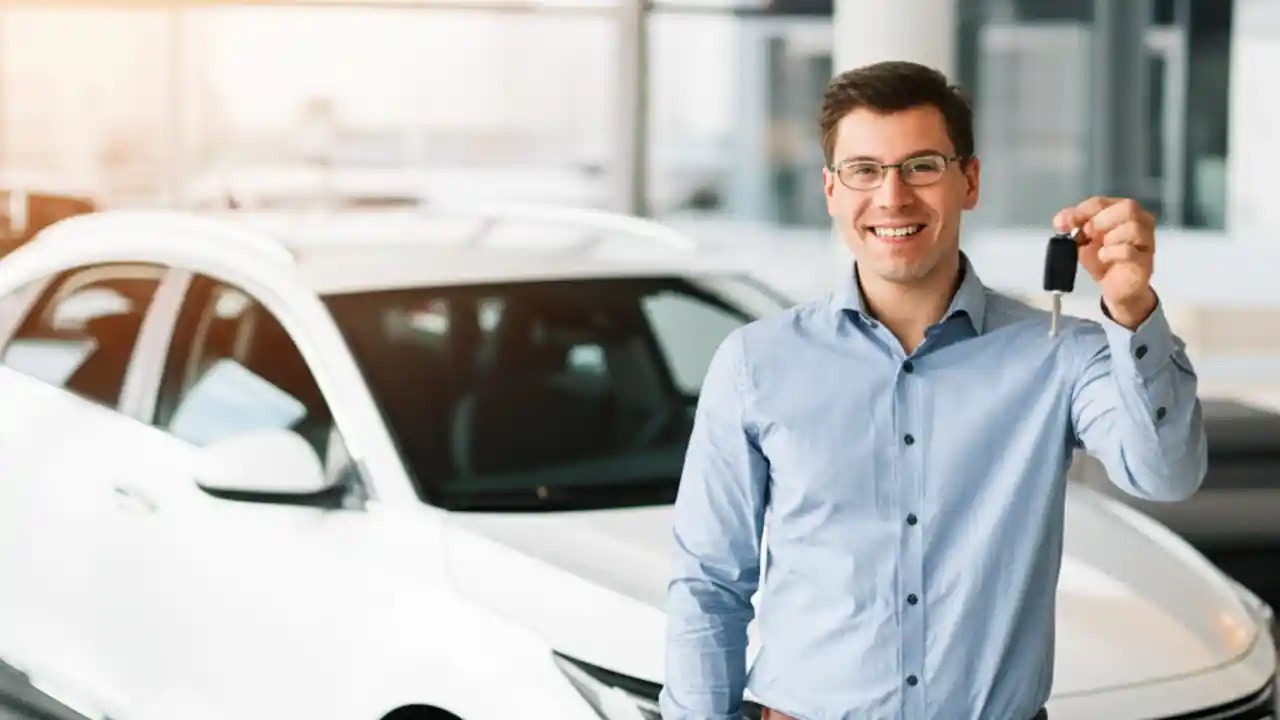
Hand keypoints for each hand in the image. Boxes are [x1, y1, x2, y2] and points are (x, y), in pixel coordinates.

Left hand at [1053, 196, 1157, 329]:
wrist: (1116, 287)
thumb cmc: (1103, 259)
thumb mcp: (1082, 240)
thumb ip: (1071, 226)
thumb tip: (1061, 220)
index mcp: (1120, 211)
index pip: (1101, 202)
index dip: (1081, 211)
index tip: (1064, 223)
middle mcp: (1139, 222)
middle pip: (1127, 208)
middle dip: (1101, 220)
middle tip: (1087, 234)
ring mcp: (1145, 241)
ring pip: (1133, 228)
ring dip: (1109, 237)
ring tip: (1100, 249)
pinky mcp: (1145, 261)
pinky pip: (1130, 251)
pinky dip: (1112, 253)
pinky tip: (1104, 257)